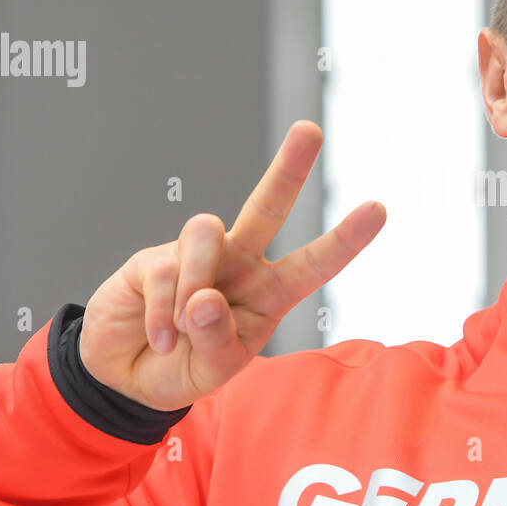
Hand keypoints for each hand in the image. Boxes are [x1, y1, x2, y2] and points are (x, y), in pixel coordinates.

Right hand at [77, 120, 384, 410]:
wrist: (128, 376)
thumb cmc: (183, 368)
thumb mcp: (213, 371)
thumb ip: (217, 340)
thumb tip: (204, 298)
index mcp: (269, 293)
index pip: (313, 264)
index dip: (345, 239)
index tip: (378, 209)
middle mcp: (238, 264)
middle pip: (267, 206)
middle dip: (289, 167)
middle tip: (309, 129)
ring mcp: (196, 257)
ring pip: (206, 233)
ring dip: (194, 284)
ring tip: (181, 331)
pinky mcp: (152, 257)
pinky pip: (163, 271)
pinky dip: (162, 314)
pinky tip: (158, 336)